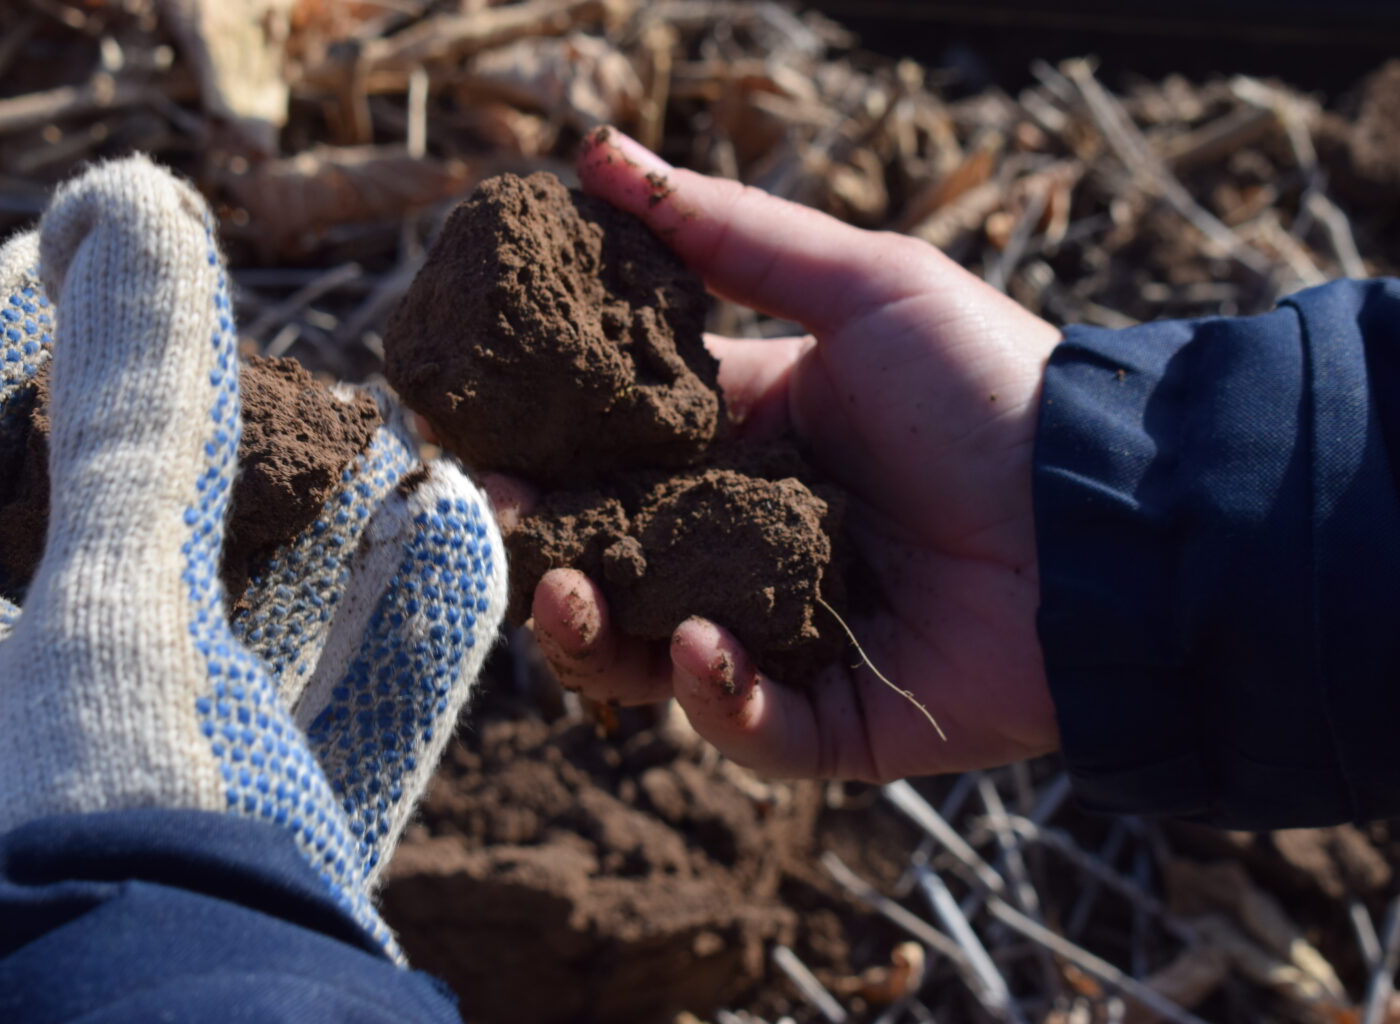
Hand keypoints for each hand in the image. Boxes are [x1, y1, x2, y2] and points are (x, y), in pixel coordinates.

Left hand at [0, 159, 503, 962]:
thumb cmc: (111, 827)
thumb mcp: (116, 593)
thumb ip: (134, 411)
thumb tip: (131, 210)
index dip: (4, 353)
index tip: (63, 259)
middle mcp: (19, 717)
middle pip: (112, 538)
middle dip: (201, 446)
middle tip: (248, 351)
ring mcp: (152, 780)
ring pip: (249, 625)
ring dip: (337, 541)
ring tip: (414, 449)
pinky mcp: (259, 831)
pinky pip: (334, 705)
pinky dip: (401, 629)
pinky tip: (475, 546)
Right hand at [513, 128, 1063, 781]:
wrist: (1116, 512)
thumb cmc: (989, 388)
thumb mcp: (862, 286)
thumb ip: (728, 234)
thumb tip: (596, 156)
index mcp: (755, 446)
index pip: (623, 459)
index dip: (550, 453)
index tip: (482, 438)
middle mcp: (758, 544)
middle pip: (621, 564)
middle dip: (551, 552)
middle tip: (508, 525)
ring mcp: (792, 635)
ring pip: (655, 654)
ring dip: (595, 636)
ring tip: (569, 596)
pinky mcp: (838, 719)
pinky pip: (750, 725)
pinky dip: (715, 694)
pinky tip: (704, 648)